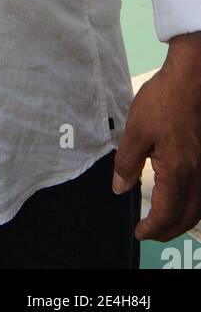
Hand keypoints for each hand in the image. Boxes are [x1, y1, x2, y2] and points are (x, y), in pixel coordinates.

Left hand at [113, 33, 200, 240]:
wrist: (190, 79)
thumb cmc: (163, 101)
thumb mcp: (136, 131)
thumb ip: (127, 163)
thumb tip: (120, 189)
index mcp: (178, 171)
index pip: (167, 213)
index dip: (152, 227)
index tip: (138, 232)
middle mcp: (196, 175)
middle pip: (186, 217)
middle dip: (167, 230)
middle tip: (149, 232)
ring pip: (198, 208)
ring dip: (181, 221)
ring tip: (162, 221)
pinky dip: (191, 206)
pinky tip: (180, 200)